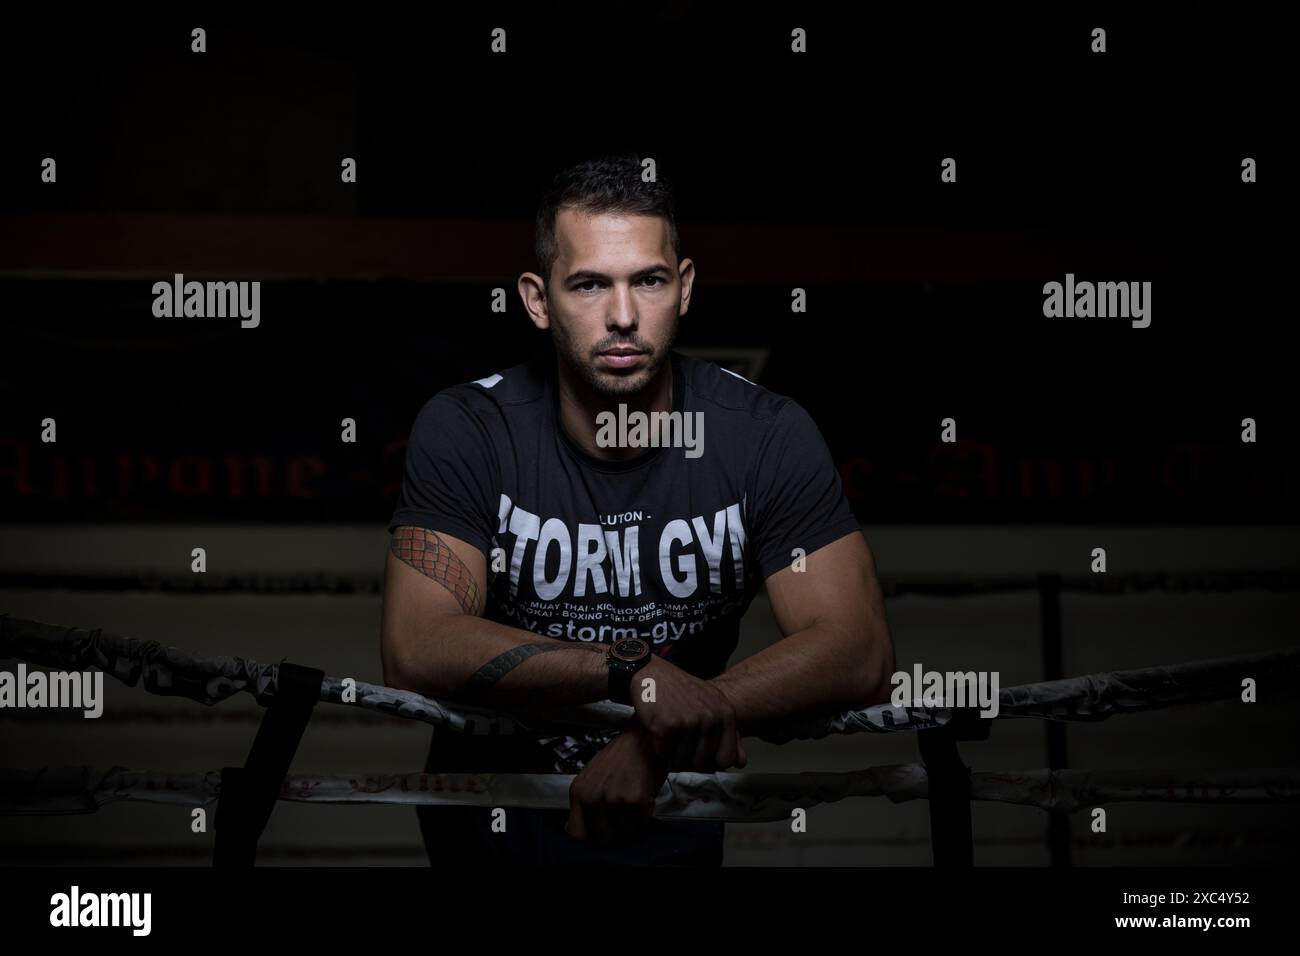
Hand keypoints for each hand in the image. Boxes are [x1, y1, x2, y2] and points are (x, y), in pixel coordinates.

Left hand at [566, 725, 666, 845]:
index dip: (589, 835)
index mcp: (579, 791)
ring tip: (632, 804)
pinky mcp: (636, 801)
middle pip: (601, 836)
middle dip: (613, 831)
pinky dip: (644, 815)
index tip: (597, 832)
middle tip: (621, 819)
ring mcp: (614, 800)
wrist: (645, 737)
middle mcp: (594, 797)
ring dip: (630, 823)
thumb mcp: (591, 774)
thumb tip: (575, 827)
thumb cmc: (621, 754)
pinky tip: (643, 798)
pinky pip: (640, 823)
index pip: (577, 832)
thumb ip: (584, 800)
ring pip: (623, 832)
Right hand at [631, 656, 747, 772]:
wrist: (652, 674)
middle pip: (702, 764)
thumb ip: (729, 735)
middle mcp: (711, 718)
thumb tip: (741, 763)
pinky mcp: (666, 726)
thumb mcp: (713, 705)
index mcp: (726, 713)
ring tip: (669, 740)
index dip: (712, 763)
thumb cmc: (683, 692)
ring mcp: (689, 722)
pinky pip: (664, 755)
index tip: (700, 754)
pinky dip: (659, 750)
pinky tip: (658, 734)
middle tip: (679, 747)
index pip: (726, 759)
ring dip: (672, 758)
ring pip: (682, 762)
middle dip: (689, 761)